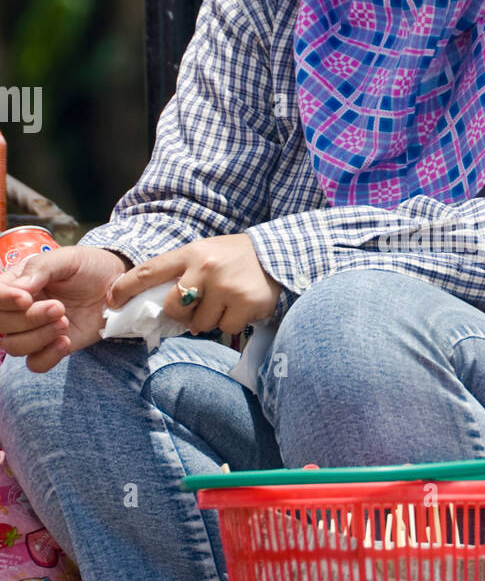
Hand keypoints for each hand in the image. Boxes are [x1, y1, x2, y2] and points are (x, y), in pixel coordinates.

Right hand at [0, 246, 130, 372]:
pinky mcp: (51, 347)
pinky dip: (48, 356)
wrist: (115, 285)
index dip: (3, 300)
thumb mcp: (67, 258)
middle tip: (59, 307)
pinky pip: (35, 364)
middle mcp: (19, 309)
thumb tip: (19, 289)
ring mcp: (34, 330)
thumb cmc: (89, 267)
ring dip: (39, 337)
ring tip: (65, 321)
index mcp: (16, 283)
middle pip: (1, 325)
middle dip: (28, 319)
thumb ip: (41, 269)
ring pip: (14, 347)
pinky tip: (66, 341)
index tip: (25, 298)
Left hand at [105, 234, 282, 336]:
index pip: (150, 270)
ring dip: (210, 318)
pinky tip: (240, 307)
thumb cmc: (233, 257)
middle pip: (174, 306)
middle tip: (197, 305)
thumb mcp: (203, 253)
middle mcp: (205, 267)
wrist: (277, 253)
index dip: (126, 287)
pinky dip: (231, 323)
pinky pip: (225, 327)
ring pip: (200, 322)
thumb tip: (155, 305)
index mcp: (191, 252)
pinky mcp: (245, 303)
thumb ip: (181, 272)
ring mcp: (225, 286)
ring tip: (224, 302)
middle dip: (181, 312)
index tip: (111, 300)